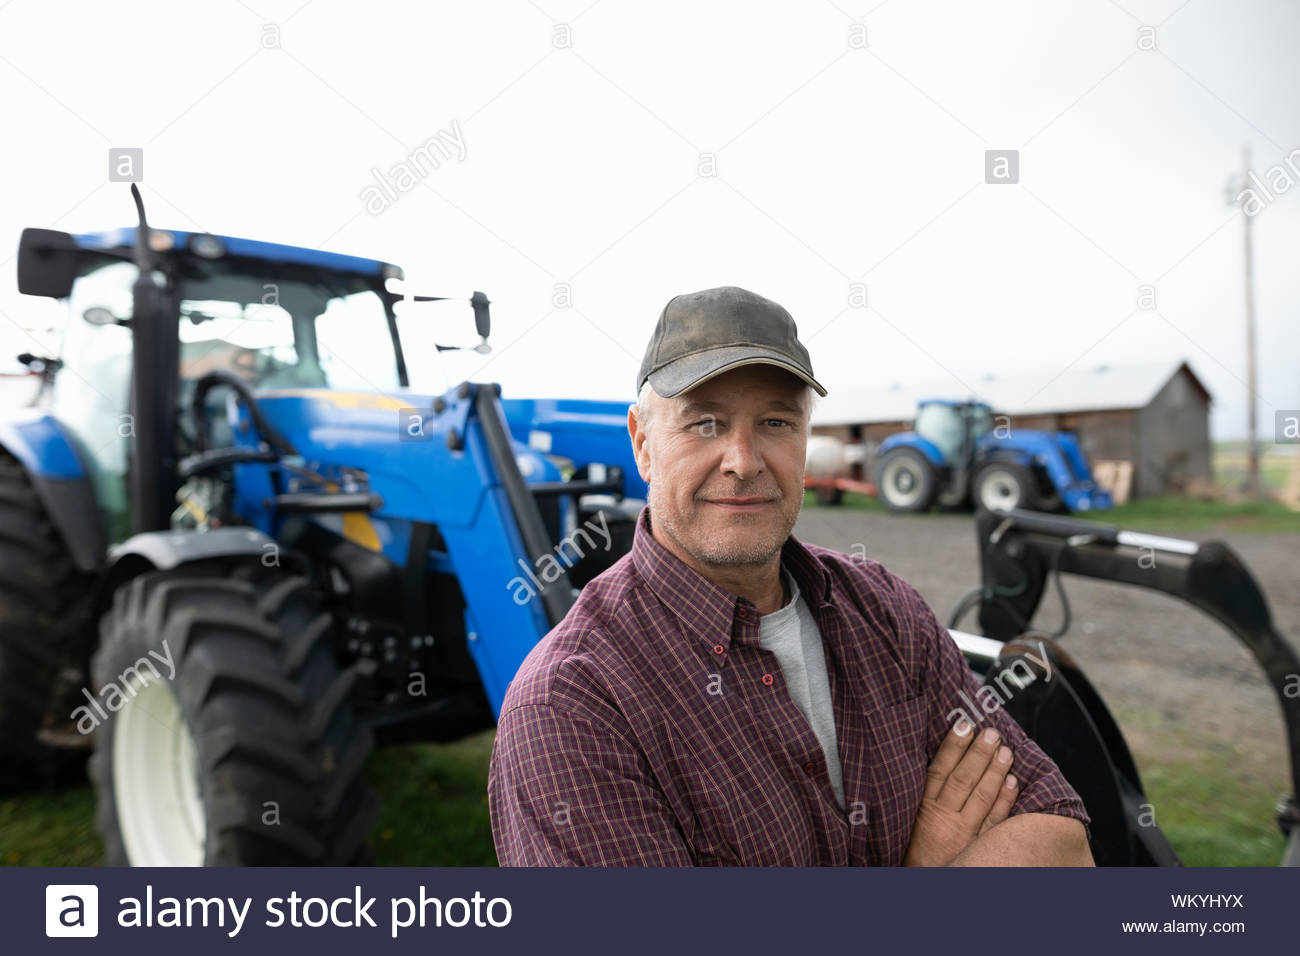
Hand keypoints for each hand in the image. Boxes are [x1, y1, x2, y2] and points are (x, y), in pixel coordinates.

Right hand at [902, 719, 1018, 865]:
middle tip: (992, 733)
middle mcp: (944, 819)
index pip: (939, 771)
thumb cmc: (912, 852)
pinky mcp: (980, 849)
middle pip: (963, 779)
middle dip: (979, 754)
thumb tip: (940, 763)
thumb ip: (922, 796)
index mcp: (923, 809)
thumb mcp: (907, 821)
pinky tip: (1013, 783)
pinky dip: (1005, 801)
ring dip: (995, 772)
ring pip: (982, 797)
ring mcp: (964, 834)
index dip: (952, 747)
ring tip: (1006, 750)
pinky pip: (996, 822)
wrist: (919, 888)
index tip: (964, 726)